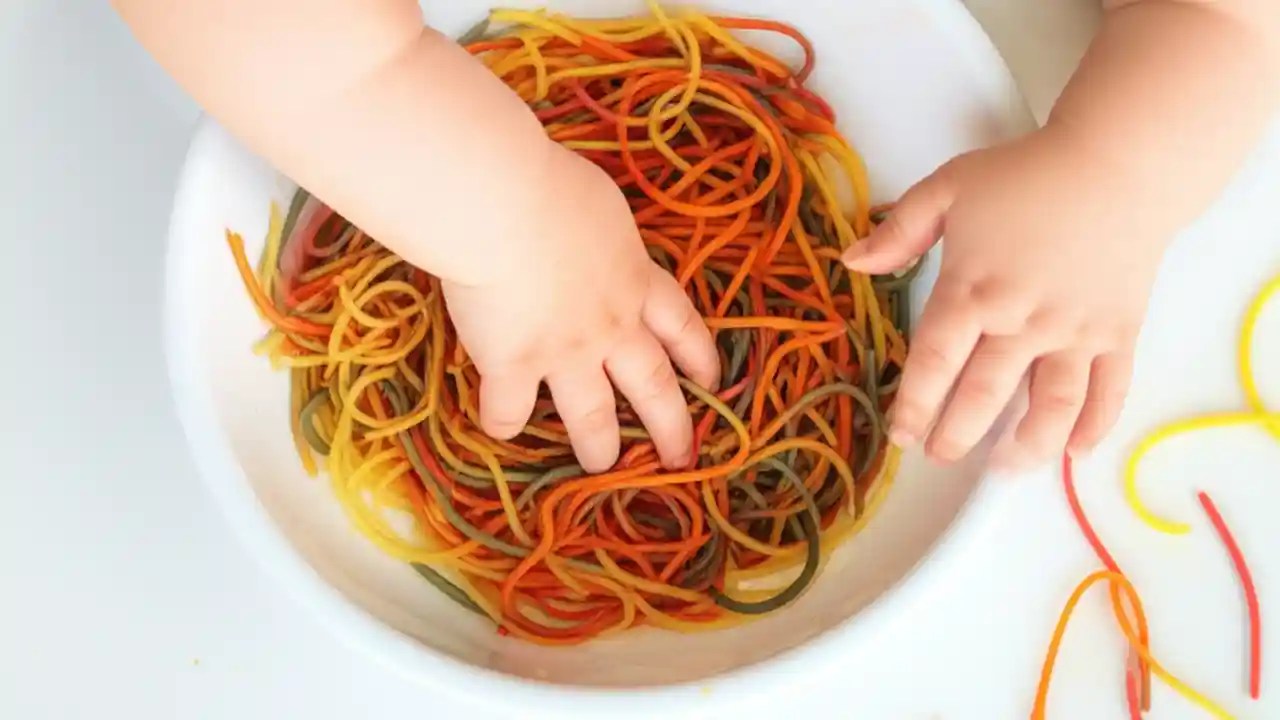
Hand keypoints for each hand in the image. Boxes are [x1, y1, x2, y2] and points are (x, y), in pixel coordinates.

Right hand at [444, 143, 719, 472]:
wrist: (504, 204)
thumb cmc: (548, 184)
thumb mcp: (597, 204)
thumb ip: (600, 231)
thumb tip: (586, 228)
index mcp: (634, 277)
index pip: (680, 322)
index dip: (699, 354)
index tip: (712, 380)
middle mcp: (610, 324)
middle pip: (652, 383)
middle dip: (670, 424)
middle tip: (681, 457)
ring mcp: (563, 351)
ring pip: (592, 414)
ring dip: (599, 446)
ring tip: (602, 466)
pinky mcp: (512, 365)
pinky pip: (508, 410)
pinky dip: (503, 422)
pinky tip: (499, 429)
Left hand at [843, 128, 1166, 469]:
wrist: (1119, 162)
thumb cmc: (1027, 174)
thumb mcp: (949, 187)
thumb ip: (900, 230)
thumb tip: (851, 262)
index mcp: (972, 290)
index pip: (934, 362)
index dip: (914, 405)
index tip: (902, 435)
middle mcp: (1022, 321)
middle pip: (983, 396)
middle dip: (956, 435)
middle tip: (940, 453)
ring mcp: (1074, 332)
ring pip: (1049, 407)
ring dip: (1025, 447)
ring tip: (1003, 468)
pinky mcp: (1117, 333)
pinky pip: (1107, 391)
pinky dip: (1093, 427)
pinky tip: (1073, 452)